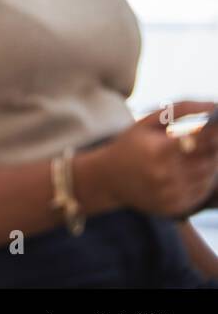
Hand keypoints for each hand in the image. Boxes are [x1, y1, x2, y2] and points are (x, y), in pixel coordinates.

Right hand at [86, 101, 217, 216]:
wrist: (107, 178)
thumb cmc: (131, 144)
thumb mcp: (148, 122)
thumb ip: (181, 110)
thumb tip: (214, 106)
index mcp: (158, 151)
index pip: (201, 140)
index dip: (213, 132)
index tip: (215, 124)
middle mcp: (166, 175)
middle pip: (210, 159)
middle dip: (212, 147)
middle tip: (205, 139)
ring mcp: (171, 194)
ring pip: (209, 176)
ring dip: (209, 163)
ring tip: (191, 154)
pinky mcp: (174, 207)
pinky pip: (202, 191)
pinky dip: (202, 179)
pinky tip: (187, 171)